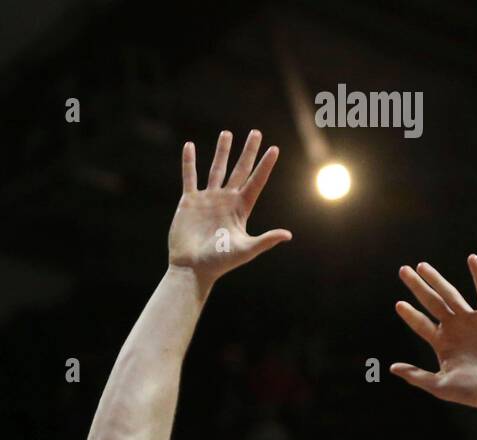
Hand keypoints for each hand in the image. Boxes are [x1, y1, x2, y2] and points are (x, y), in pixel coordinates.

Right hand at [168, 130, 290, 283]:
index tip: (274, 149)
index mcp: (240, 210)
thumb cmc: (219, 262)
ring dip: (222, 151)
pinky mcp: (189, 202)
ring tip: (227, 133)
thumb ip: (265, 240)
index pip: (256, 182)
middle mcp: (226, 201)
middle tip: (256, 132)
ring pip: (216, 169)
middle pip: (240, 170)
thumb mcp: (245, 250)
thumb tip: (288, 235)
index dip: (265, 166)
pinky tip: (189, 146)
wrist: (192, 269)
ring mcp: (207, 200)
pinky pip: (189, 177)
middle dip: (248, 152)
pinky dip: (189, 162)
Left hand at [390, 256, 476, 408]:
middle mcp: (454, 328)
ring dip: (437, 280)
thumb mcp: (440, 386)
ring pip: (451, 295)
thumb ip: (417, 376)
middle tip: (403, 270)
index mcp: (441, 343)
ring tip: (422, 266)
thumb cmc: (472, 392)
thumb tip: (392, 367)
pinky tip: (471, 259)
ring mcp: (472, 321)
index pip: (421, 324)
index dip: (410, 314)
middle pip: (431, 303)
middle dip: (418, 287)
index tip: (398, 304)